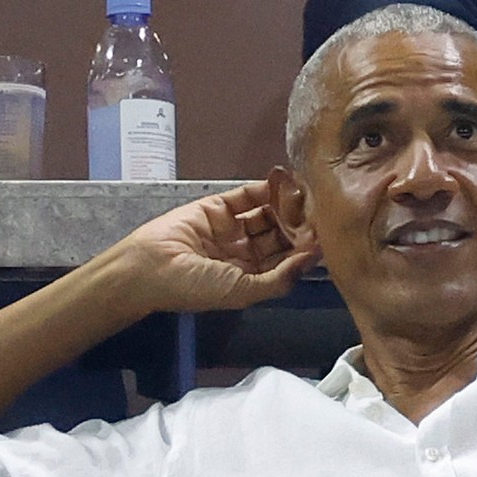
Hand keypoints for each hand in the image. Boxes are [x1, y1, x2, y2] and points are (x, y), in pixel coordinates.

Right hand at [119, 182, 319, 316]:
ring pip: (267, 215)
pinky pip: (246, 197)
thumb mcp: (243, 292)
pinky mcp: (218, 207)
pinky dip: (265, 190)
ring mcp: (232, 229)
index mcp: (251, 278)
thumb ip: (279, 279)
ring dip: (286, 208)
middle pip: (280, 237)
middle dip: (299, 227)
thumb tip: (311, 259)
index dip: (304, 250)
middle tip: (320, 214)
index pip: (285, 261)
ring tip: (307, 198)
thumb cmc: (196, 287)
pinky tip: (285, 184)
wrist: (150, 267)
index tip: (326, 237)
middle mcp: (244, 254)